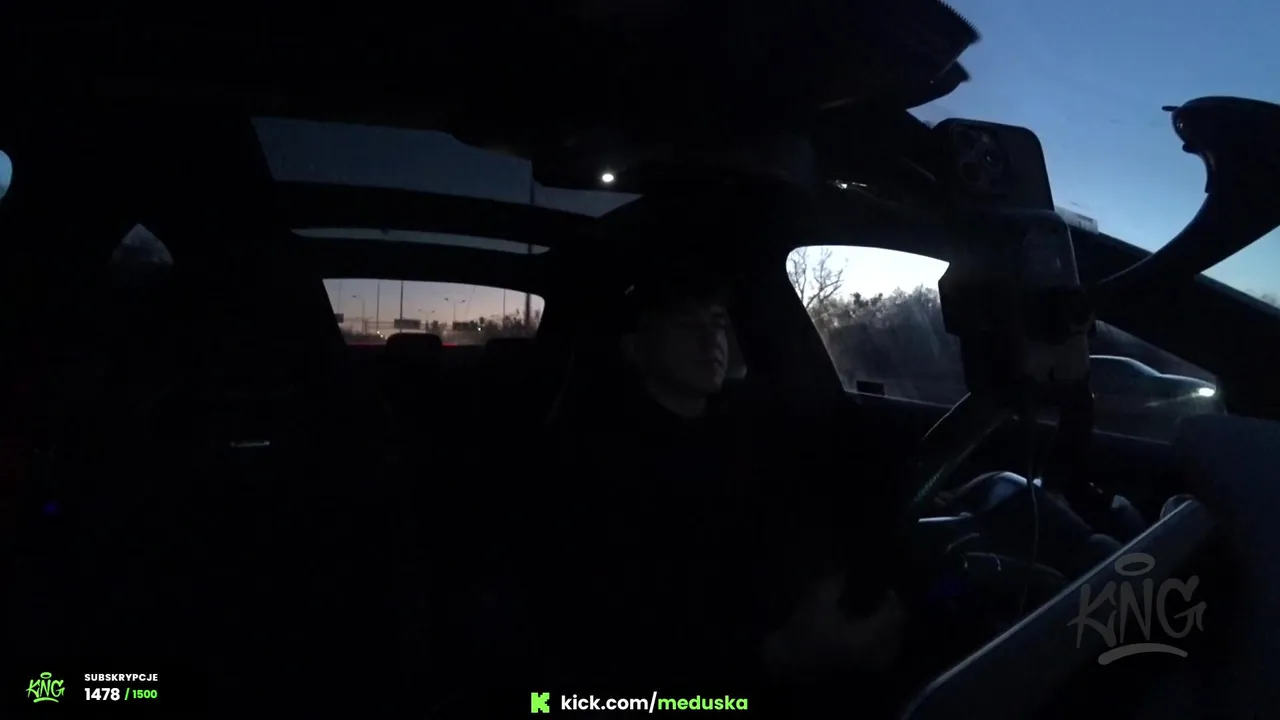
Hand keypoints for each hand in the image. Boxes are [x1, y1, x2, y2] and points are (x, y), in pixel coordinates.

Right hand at [763, 574, 905, 677]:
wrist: (787, 662)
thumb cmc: (803, 630)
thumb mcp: (818, 599)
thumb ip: (836, 582)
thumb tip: (846, 573)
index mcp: (867, 636)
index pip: (892, 617)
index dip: (893, 602)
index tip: (889, 591)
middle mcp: (872, 653)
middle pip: (897, 634)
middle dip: (896, 617)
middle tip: (890, 603)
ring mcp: (866, 666)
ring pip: (892, 649)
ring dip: (893, 632)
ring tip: (886, 619)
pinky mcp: (858, 671)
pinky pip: (882, 659)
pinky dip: (885, 646)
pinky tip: (876, 638)